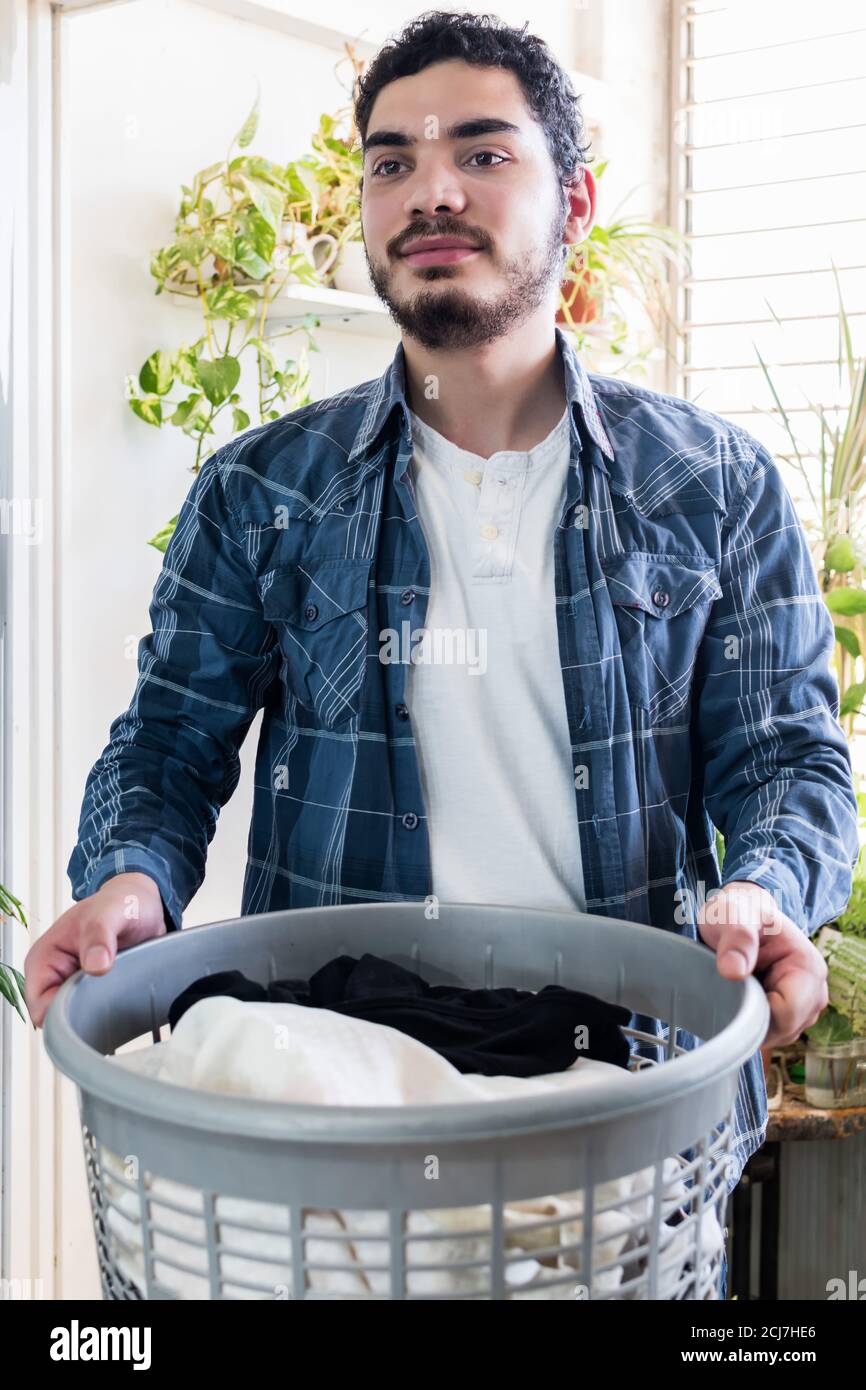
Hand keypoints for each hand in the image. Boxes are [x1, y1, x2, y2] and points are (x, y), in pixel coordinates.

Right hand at [23, 873, 166, 1028]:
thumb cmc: (119, 903)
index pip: (40, 1007)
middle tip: (112, 997)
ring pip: (77, 1019)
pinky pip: (94, 1014)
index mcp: (43, 959)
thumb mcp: (109, 912)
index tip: (93, 1003)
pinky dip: (107, 1010)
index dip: (64, 1013)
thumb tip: (96, 965)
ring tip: (119, 993)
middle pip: (59, 1019)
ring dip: (98, 1013)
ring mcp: (72, 986)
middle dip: (83, 1015)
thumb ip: (100, 935)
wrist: (140, 904)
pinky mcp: (91, 992)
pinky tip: (123, 999)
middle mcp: (53, 977)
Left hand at [696, 881, 828, 1048]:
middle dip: (753, 1019)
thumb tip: (733, 972)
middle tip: (730, 988)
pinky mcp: (795, 1012)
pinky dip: (755, 1024)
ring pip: (780, 1034)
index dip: (755, 1012)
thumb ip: (736, 939)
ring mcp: (807, 1004)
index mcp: (808, 966)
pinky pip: (775, 1033)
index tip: (733, 991)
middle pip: (785, 1029)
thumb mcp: (731, 915)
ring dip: (753, 1022)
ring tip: (737, 989)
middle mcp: (816, 989)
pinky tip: (743, 999)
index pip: (787, 1013)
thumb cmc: (738, 911)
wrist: (740, 913)